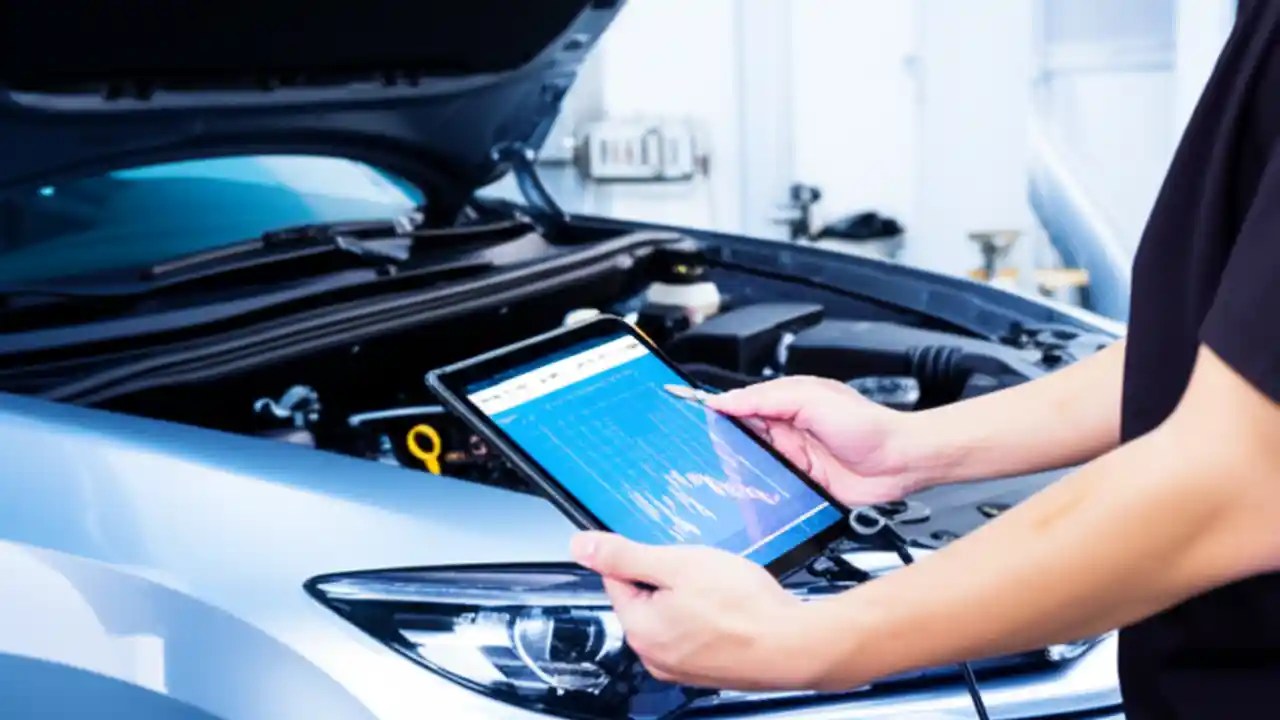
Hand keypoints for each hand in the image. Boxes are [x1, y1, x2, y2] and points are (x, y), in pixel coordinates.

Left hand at [570, 531, 818, 689]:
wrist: (795, 644)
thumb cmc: (743, 607)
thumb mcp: (678, 563)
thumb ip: (625, 555)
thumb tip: (580, 546)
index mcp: (639, 628)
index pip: (618, 579)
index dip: (647, 558)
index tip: (673, 554)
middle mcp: (655, 656)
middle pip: (645, 599)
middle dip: (671, 579)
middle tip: (703, 571)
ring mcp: (682, 668)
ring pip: (673, 615)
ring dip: (691, 597)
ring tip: (721, 590)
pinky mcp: (708, 671)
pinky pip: (695, 633)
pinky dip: (709, 618)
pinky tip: (732, 609)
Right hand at [706, 376, 934, 504]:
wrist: (899, 462)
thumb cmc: (866, 425)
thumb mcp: (810, 398)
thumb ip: (766, 399)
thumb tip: (726, 400)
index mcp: (787, 404)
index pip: (742, 405)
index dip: (718, 410)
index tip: (690, 415)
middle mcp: (788, 432)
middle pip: (743, 437)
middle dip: (720, 442)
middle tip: (695, 451)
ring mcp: (794, 460)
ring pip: (754, 464)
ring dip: (738, 469)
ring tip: (710, 475)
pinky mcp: (802, 486)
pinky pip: (772, 489)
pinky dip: (758, 492)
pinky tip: (742, 496)